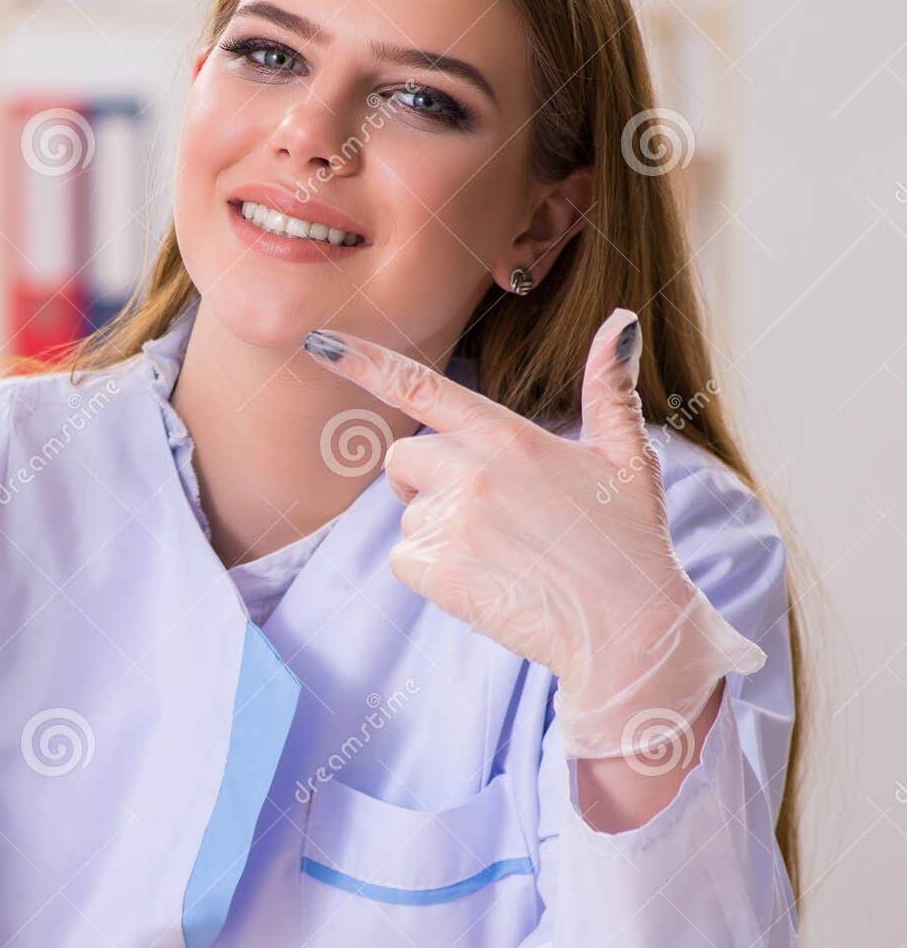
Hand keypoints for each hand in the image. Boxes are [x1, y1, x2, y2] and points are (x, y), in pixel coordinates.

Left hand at [302, 308, 766, 757]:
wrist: (625, 627)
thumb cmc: (629, 540)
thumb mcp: (627, 455)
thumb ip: (608, 387)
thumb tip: (620, 320)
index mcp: (507, 436)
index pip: (421, 387)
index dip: (365, 362)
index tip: (319, 343)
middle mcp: (471, 472)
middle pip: (403, 460)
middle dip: (424, 480)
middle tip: (479, 509)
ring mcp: (452, 523)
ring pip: (408, 514)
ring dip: (437, 530)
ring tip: (499, 551)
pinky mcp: (438, 572)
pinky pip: (403, 559)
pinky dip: (431, 571)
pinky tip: (482, 579)